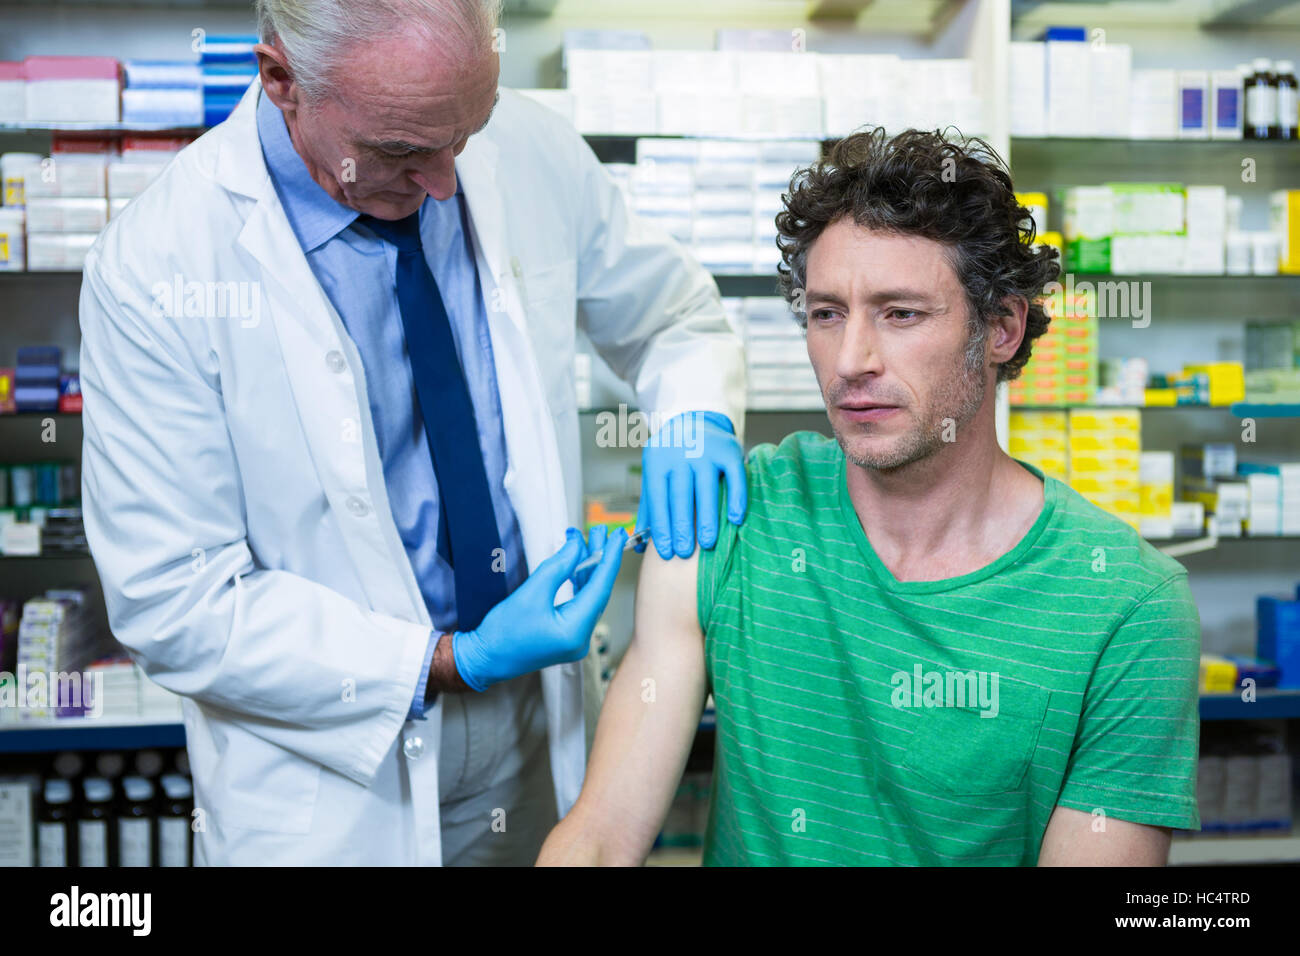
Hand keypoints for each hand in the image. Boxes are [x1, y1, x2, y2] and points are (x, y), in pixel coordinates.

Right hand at [452, 526, 626, 691]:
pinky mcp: (567, 636)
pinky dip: (579, 583)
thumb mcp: (531, 593)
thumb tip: (577, 546)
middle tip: (601, 531)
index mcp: (575, 631)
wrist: (485, 659)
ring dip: (588, 568)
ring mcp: (575, 639)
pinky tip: (578, 564)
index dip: (610, 557)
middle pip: (597, 591)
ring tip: (589, 540)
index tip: (618, 534)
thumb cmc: (503, 631)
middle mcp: (582, 638)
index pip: (600, 588)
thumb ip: (558, 567)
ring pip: (589, 596)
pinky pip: (579, 604)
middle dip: (599, 559)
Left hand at [636, 410, 745, 559]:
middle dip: (682, 527)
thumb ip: (648, 508)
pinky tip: (736, 519)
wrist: (694, 421)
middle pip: (680, 495)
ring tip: (707, 544)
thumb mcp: (654, 476)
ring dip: (707, 518)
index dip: (661, 527)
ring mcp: (705, 450)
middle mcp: (680, 453)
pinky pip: (734, 477)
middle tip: (684, 553)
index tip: (665, 552)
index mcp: (657, 460)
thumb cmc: (672, 459)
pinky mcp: (729, 450)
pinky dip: (737, 498)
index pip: (658, 498)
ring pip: (706, 488)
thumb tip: (637, 545)